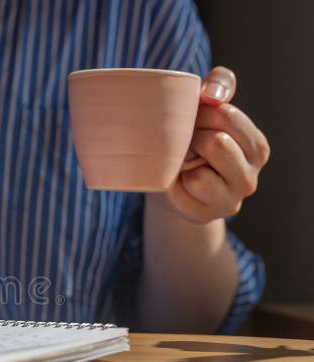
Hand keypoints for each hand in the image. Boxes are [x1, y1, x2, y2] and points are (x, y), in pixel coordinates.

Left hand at [157, 66, 270, 223]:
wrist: (167, 180)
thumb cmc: (189, 139)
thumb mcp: (206, 106)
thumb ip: (219, 84)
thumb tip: (211, 95)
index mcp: (257, 147)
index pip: (227, 116)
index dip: (200, 113)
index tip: (192, 118)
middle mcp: (250, 178)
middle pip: (216, 144)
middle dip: (191, 138)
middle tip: (184, 143)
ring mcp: (229, 201)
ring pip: (200, 175)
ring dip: (182, 164)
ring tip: (182, 164)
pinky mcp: (204, 216)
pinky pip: (182, 193)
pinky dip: (172, 184)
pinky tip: (176, 183)